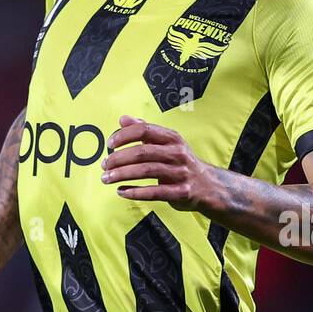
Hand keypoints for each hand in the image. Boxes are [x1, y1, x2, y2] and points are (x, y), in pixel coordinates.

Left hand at [101, 115, 218, 211]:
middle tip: (104, 165)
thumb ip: (144, 130)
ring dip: (122, 175)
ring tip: (107, 179)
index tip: (110, 144)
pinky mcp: (181, 192)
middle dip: (118, 158)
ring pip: (146, 171)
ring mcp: (181, 173)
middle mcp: (178, 153)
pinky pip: (154, 192)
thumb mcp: (166, 143)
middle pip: (142, 152)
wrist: (208, 186)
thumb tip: (122, 119)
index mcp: (172, 138)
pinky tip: (121, 192)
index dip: (124, 135)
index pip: (145, 130)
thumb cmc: (180, 162)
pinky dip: (135, 192)